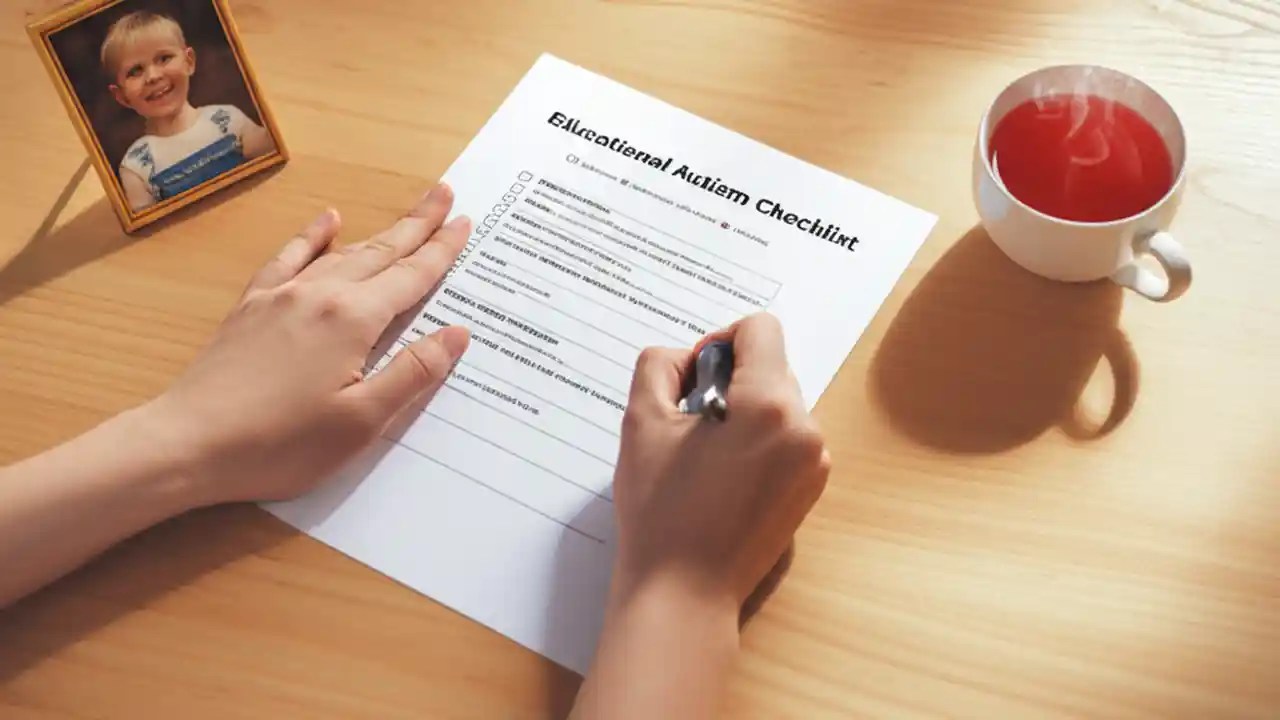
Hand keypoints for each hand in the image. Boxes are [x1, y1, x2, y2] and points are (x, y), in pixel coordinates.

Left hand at [148, 183, 470, 506]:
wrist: (188, 443)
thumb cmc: (281, 444)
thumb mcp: (362, 421)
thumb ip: (412, 373)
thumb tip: (457, 333)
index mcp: (353, 321)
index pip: (411, 278)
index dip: (441, 251)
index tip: (464, 223)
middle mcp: (320, 295)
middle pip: (381, 253)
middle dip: (417, 225)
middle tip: (446, 196)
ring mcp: (282, 297)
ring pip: (343, 253)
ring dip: (379, 233)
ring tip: (406, 216)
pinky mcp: (252, 307)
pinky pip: (289, 258)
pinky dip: (312, 236)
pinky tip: (327, 221)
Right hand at [612, 312, 830, 612]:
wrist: (684, 592)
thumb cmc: (660, 511)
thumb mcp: (641, 423)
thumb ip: (658, 367)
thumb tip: (684, 360)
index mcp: (768, 404)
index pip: (760, 330)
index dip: (719, 340)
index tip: (692, 379)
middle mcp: (804, 428)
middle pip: (770, 367)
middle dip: (728, 381)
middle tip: (688, 423)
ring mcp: (814, 461)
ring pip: (778, 404)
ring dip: (741, 413)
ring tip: (703, 455)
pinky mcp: (811, 488)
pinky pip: (787, 439)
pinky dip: (756, 443)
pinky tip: (721, 478)